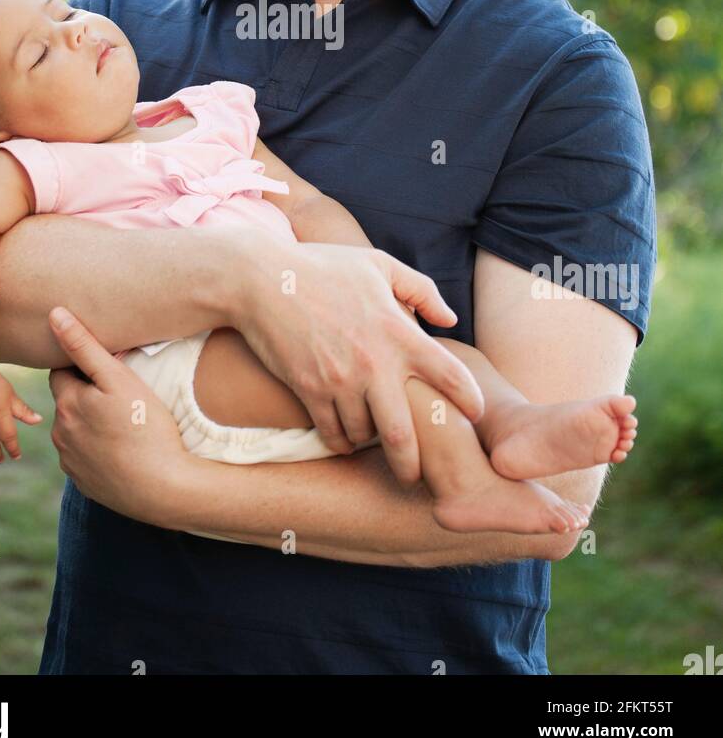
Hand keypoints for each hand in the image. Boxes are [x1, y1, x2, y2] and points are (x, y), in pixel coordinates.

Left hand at [45, 306, 190, 523]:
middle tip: (121, 394)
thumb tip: (54, 314)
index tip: (106, 367)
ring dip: (90, 423)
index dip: (82, 365)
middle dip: (86, 394)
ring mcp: (71, 462)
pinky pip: (85, 457)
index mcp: (67, 404)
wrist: (164, 487)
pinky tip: (123, 449)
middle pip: (68, 402)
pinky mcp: (85, 484)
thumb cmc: (146, 426)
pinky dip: (97, 450)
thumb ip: (84, 346)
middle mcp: (61, 434)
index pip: (61, 372)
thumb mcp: (119, 378)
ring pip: (74, 431)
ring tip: (123, 422)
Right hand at [236, 239, 484, 487]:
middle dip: (413, 465)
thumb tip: (450, 320)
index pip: (452, 376)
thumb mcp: (378, 264)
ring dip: (371, 442)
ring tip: (373, 440)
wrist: (263, 280)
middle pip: (404, 436)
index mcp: (399, 331)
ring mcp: (340, 381)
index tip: (475, 416)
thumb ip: (421, 289)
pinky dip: (341, 441)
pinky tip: (345, 436)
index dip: (471, 401)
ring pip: (365, 436)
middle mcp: (374, 363)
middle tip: (416, 473)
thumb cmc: (324, 267)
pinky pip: (332, 433)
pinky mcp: (310, 390)